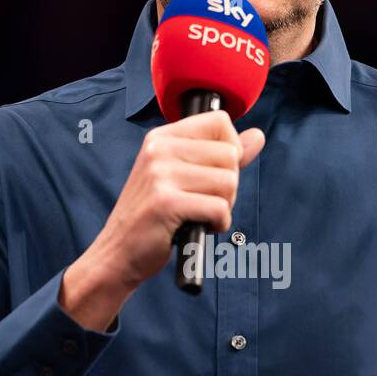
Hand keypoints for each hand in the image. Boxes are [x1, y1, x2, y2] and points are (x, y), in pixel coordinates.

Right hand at [60, 109, 264, 327]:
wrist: (118, 253)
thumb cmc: (153, 217)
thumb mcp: (183, 177)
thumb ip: (222, 155)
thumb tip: (258, 135)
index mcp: (161, 137)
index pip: (220, 122)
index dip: (230, 151)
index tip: (212, 174)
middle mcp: (158, 149)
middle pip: (230, 155)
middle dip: (228, 186)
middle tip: (202, 202)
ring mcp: (160, 175)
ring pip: (228, 181)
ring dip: (224, 206)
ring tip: (199, 215)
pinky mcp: (166, 202)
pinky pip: (219, 208)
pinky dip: (218, 224)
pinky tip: (200, 227)